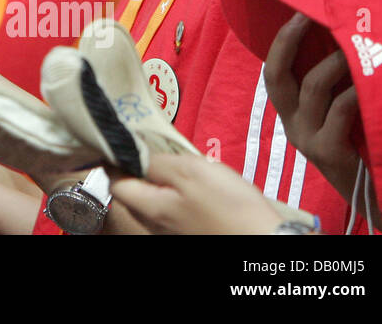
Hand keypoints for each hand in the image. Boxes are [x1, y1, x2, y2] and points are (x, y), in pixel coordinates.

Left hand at [110, 154, 285, 233]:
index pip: (114, 181)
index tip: (123, 139)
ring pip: (153, 200)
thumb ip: (155, 162)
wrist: (267, 241)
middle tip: (153, 146)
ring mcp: (171, 232)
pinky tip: (195, 185)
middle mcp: (154, 225)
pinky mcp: (190, 233)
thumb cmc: (229, 207)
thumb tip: (128, 152)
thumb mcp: (190, 172)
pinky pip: (172, 209)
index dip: (115, 157)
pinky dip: (176, 193)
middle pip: (132, 191)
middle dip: (138, 167)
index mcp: (148, 209)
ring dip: (159, 180)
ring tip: (178, 163)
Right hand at [263, 12, 360, 201]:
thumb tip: (339, 43)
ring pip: (312, 86)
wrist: (374, 196)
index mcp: (291, 114)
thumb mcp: (337, 117)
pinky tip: (368, 84)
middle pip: (276, 74)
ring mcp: (306, 138)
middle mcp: (291, 124)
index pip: (273, 71)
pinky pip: (339, 108)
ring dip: (335, 62)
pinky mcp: (326, 151)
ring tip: (355, 51)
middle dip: (289, 39)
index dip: (282, 40)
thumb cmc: (363, 148)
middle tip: (309, 15)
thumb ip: (331, 91)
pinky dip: (354, 90)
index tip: (298, 11)